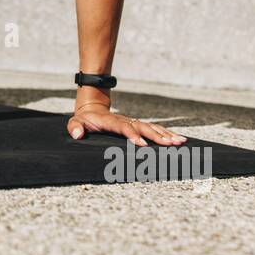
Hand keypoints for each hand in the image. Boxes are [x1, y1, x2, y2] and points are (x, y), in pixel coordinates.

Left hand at [67, 102, 184, 146]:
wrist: (92, 108)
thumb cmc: (84, 119)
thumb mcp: (75, 122)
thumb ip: (75, 127)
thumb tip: (77, 134)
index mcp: (112, 122)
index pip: (124, 128)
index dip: (133, 136)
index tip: (142, 145)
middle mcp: (125, 121)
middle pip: (143, 127)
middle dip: (157, 136)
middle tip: (171, 144)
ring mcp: (132, 122)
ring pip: (152, 127)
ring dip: (166, 134)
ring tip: (180, 142)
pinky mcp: (137, 125)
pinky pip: (154, 128)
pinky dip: (166, 133)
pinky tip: (178, 139)